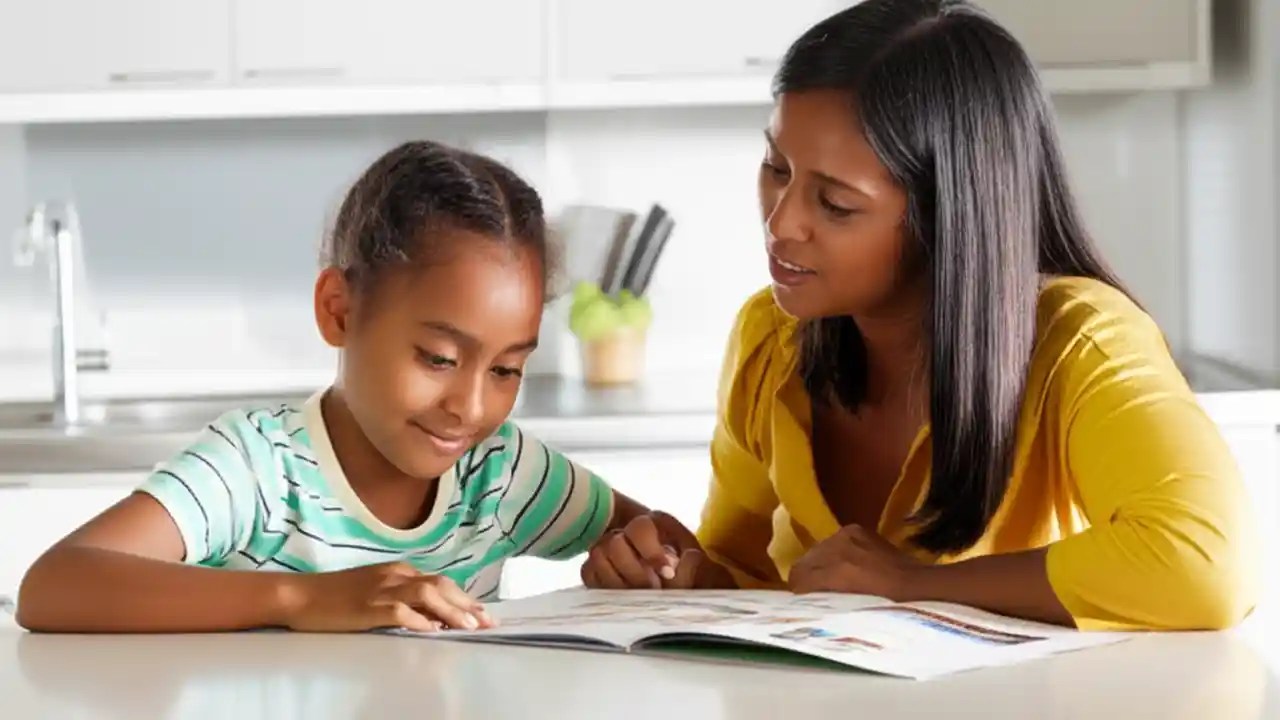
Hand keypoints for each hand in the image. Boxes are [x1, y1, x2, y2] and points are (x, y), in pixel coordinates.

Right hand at [280, 562, 494, 632]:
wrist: (300, 595)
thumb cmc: (336, 597)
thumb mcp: (375, 591)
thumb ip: (402, 599)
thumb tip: (433, 618)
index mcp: (398, 571)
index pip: (440, 582)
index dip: (464, 597)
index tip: (483, 613)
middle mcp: (395, 575)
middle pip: (440, 585)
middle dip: (467, 604)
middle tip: (488, 621)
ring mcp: (381, 589)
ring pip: (427, 594)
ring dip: (451, 611)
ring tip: (470, 627)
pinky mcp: (367, 606)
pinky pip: (400, 611)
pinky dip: (420, 621)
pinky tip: (433, 632)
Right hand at [581, 512, 733, 589]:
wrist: (683, 585)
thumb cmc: (695, 576)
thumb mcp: (704, 569)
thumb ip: (698, 565)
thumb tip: (689, 558)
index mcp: (656, 523)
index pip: (641, 528)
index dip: (651, 552)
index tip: (667, 575)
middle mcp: (629, 529)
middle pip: (615, 543)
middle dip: (634, 572)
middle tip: (651, 591)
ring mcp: (610, 546)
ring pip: (598, 555)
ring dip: (618, 580)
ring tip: (638, 596)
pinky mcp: (596, 567)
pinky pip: (588, 572)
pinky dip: (603, 585)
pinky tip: (622, 597)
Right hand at [788, 525, 922, 598]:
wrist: (916, 584)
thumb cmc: (885, 605)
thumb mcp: (850, 609)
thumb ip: (824, 599)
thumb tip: (805, 598)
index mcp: (836, 573)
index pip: (799, 578)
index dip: (797, 591)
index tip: (801, 601)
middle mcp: (837, 549)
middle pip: (803, 562)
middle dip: (805, 577)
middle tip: (813, 592)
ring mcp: (846, 535)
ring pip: (816, 550)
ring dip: (818, 564)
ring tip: (829, 578)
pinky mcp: (855, 529)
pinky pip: (831, 542)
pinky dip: (833, 553)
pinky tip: (845, 564)